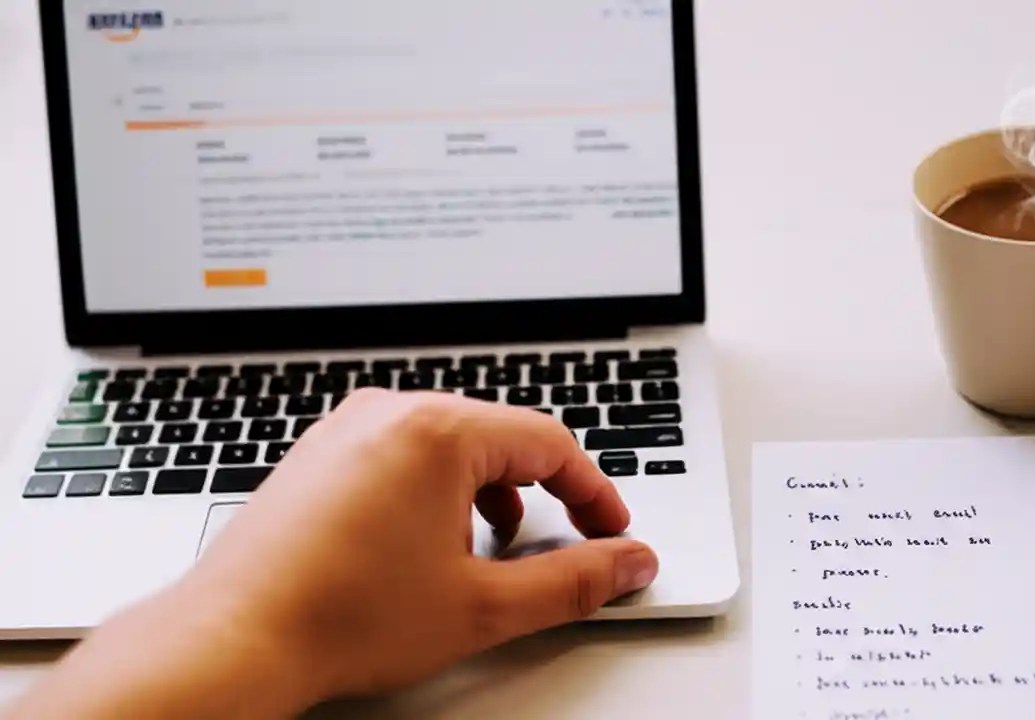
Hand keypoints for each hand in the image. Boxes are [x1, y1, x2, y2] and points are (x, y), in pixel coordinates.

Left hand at [9, 390, 657, 718]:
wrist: (234, 640)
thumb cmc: (338, 617)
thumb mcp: (484, 607)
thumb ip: (574, 581)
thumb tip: (626, 564)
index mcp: (437, 432)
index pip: (548, 441)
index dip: (593, 491)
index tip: (610, 530)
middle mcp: (389, 414)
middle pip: (499, 438)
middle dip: (540, 495)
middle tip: (562, 544)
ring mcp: (347, 431)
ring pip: (450, 446)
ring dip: (487, 496)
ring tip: (488, 556)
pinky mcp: (321, 455)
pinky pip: (402, 455)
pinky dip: (436, 494)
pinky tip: (428, 548)